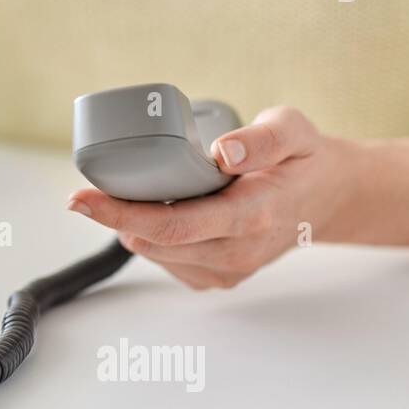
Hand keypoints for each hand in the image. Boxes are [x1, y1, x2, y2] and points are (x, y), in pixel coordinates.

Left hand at [67, 106, 354, 288]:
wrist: (329, 198)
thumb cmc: (304, 159)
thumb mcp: (294, 130)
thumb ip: (261, 139)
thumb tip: (220, 152)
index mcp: (253, 214)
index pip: (173, 224)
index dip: (120, 212)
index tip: (79, 198)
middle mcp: (238, 251)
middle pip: (154, 240)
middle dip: (114, 214)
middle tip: (91, 187)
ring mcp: (228, 270)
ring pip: (155, 252)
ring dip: (134, 224)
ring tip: (139, 190)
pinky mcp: (217, 278)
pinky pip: (167, 259)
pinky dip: (154, 236)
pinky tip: (164, 210)